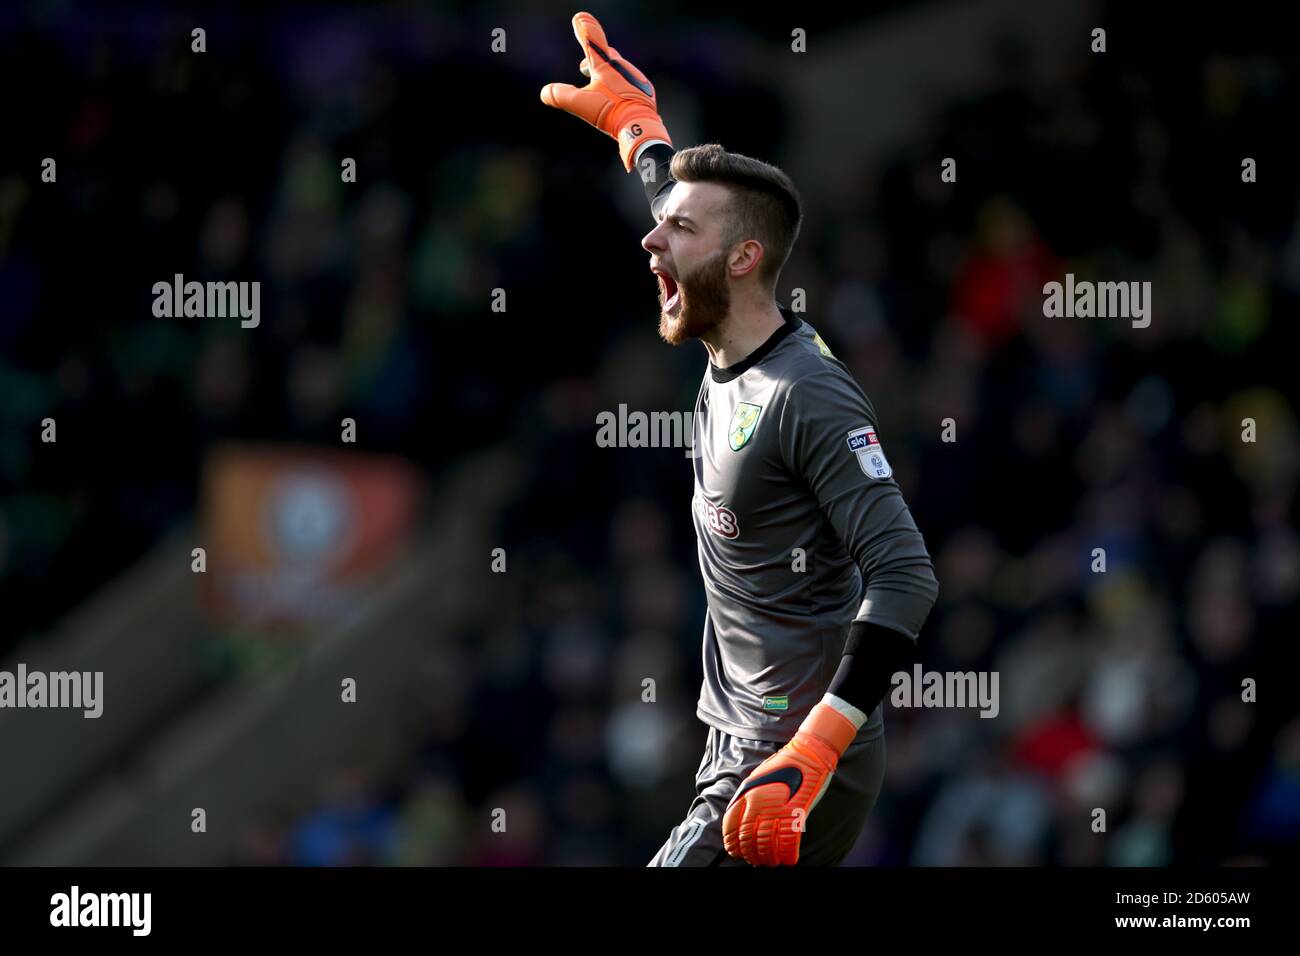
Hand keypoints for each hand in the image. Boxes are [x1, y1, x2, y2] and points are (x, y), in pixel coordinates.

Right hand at [540, 11, 671, 170]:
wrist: (641, 127)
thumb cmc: (610, 113)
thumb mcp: (581, 104)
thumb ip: (560, 96)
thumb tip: (545, 92)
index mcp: (605, 65)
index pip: (592, 39)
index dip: (584, 28)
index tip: (579, 18)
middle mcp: (622, 67)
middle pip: (606, 54)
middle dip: (594, 57)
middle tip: (583, 67)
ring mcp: (635, 77)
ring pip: (618, 68)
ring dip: (607, 73)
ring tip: (600, 85)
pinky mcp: (644, 90)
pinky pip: (630, 82)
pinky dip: (621, 86)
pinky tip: (618, 99)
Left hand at [722, 702, 857, 865]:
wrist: (807, 754)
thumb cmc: (783, 766)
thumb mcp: (756, 778)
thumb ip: (747, 799)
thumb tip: (743, 822)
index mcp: (746, 793)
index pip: (731, 826)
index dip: (732, 843)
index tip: (736, 852)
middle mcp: (758, 802)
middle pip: (747, 839)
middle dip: (750, 854)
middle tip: (755, 860)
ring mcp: (777, 808)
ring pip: (766, 845)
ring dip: (768, 858)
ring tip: (771, 862)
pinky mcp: (796, 813)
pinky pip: (788, 843)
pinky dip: (788, 856)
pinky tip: (789, 860)